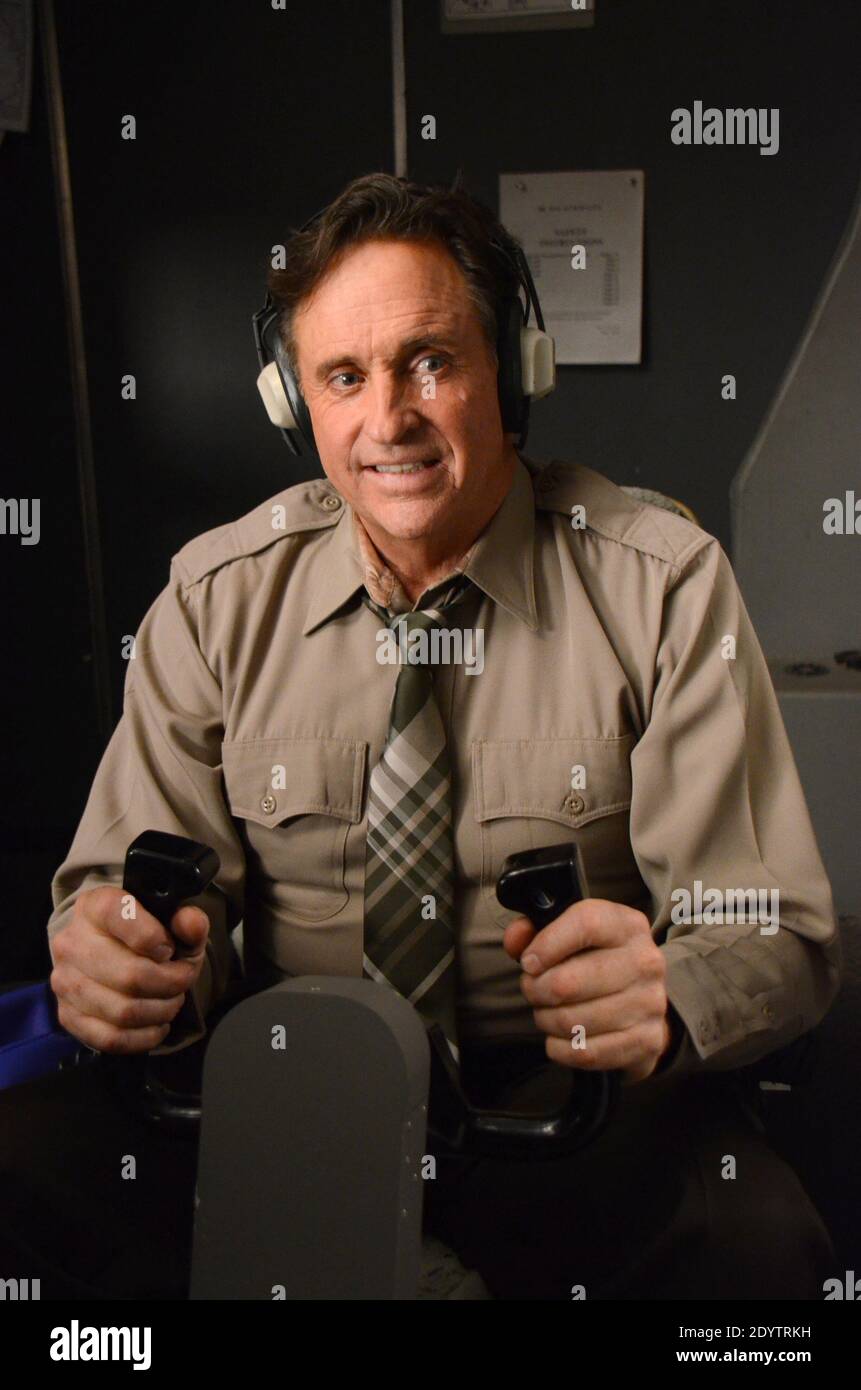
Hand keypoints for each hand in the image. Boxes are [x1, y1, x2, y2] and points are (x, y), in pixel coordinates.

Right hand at [49, 885, 209, 1054]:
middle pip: (131, 975)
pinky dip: (143, 1037)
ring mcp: (64, 981)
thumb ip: (188, 921)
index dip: (156, 939)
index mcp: (95, 906)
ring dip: (160, 1011)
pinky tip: (157, 1024)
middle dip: (170, 984)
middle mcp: (72, 942)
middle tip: (183, 982)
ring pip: (123, 1011)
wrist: (110, 951)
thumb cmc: (145, 935)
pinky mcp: (67, 1015)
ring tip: (172, 1002)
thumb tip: (191, 923)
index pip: (122, 917)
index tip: (169, 949)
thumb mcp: (172, 922)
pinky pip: (110, 1038)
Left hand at [503, 898, 671, 1084]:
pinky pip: (584, 1053)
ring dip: (546, 1020)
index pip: (586, 924)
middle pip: (568, 982)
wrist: (642, 1003)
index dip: (547, 944)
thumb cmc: (597, 963)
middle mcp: (645, 962)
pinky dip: (560, 1048)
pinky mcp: (646, 1041)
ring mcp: (649, 1003)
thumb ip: (536, 929)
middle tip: (533, 990)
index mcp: (627, 926)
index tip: (528, 962)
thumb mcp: (570, 935)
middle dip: (536, 990)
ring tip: (548, 1012)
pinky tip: (561, 1037)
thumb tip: (516, 939)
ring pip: (571, 1021)